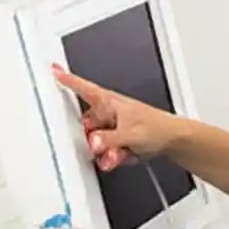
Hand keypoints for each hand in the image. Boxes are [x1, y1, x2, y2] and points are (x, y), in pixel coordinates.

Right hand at [52, 65, 178, 170]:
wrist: (174, 139)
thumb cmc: (159, 128)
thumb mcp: (131, 133)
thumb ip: (109, 139)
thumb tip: (92, 142)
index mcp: (110, 102)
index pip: (84, 89)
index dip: (69, 80)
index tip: (54, 71)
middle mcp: (108, 113)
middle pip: (85, 126)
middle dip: (92, 140)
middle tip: (102, 148)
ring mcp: (112, 128)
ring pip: (94, 142)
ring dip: (105, 152)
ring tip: (120, 154)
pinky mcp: (116, 140)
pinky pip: (104, 151)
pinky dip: (112, 157)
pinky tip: (125, 156)